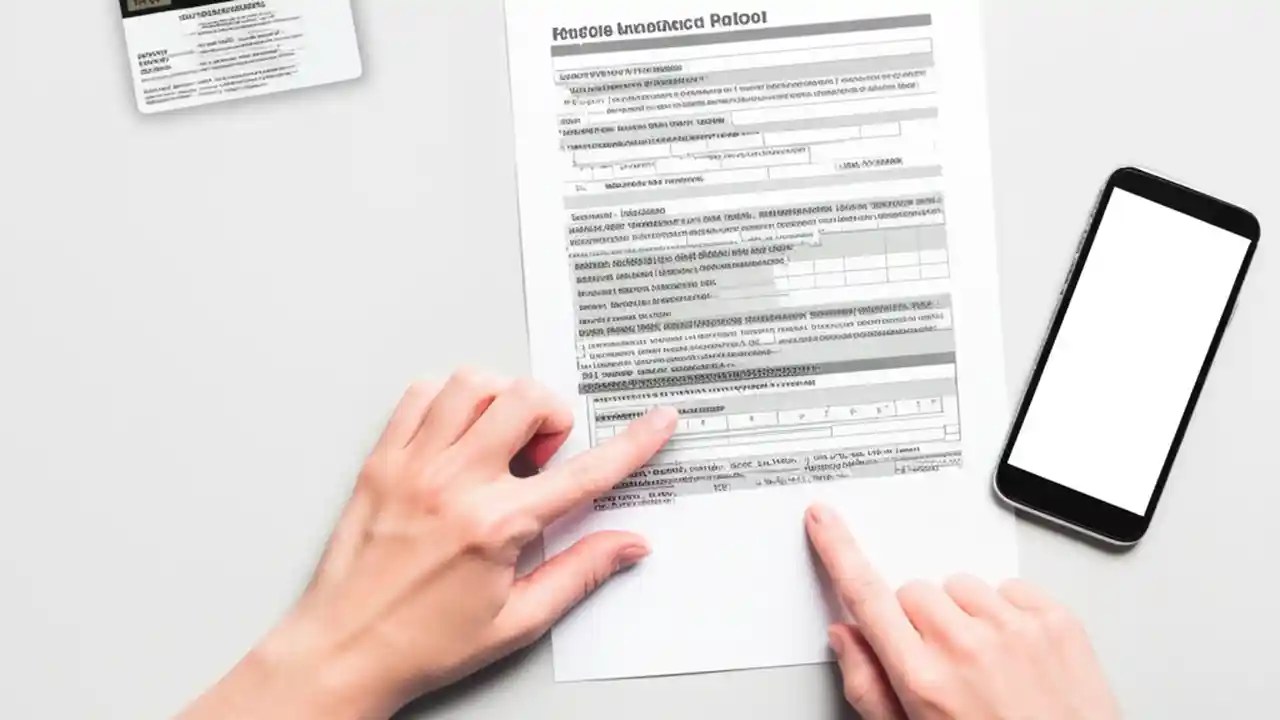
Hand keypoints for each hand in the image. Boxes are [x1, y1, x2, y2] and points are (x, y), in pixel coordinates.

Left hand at [179, 370, 676, 719]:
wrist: (342, 651)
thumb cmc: (419, 643)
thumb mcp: (516, 620)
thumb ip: (580, 573)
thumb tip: (627, 546)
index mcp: (495, 527)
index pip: (584, 473)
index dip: (632, 443)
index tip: (655, 423)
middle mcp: (454, 485)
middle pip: (526, 401)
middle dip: (554, 416)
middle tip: (545, 454)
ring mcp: (413, 465)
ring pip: (473, 384)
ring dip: (503, 399)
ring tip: (503, 437)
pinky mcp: (381, 460)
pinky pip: (419, 395)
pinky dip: (449, 399)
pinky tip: (457, 432)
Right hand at [805, 505, 1119, 719]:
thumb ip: (869, 686)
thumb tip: (845, 637)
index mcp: (922, 678)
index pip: (866, 596)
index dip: (839, 551)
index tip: (824, 521)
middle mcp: (966, 646)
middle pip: (914, 592)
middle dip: (917, 620)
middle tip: (941, 662)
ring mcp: (1014, 629)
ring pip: (961, 586)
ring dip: (964, 614)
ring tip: (985, 662)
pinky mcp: (1056, 621)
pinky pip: (1010, 588)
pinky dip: (1008, 613)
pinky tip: (1014, 653)